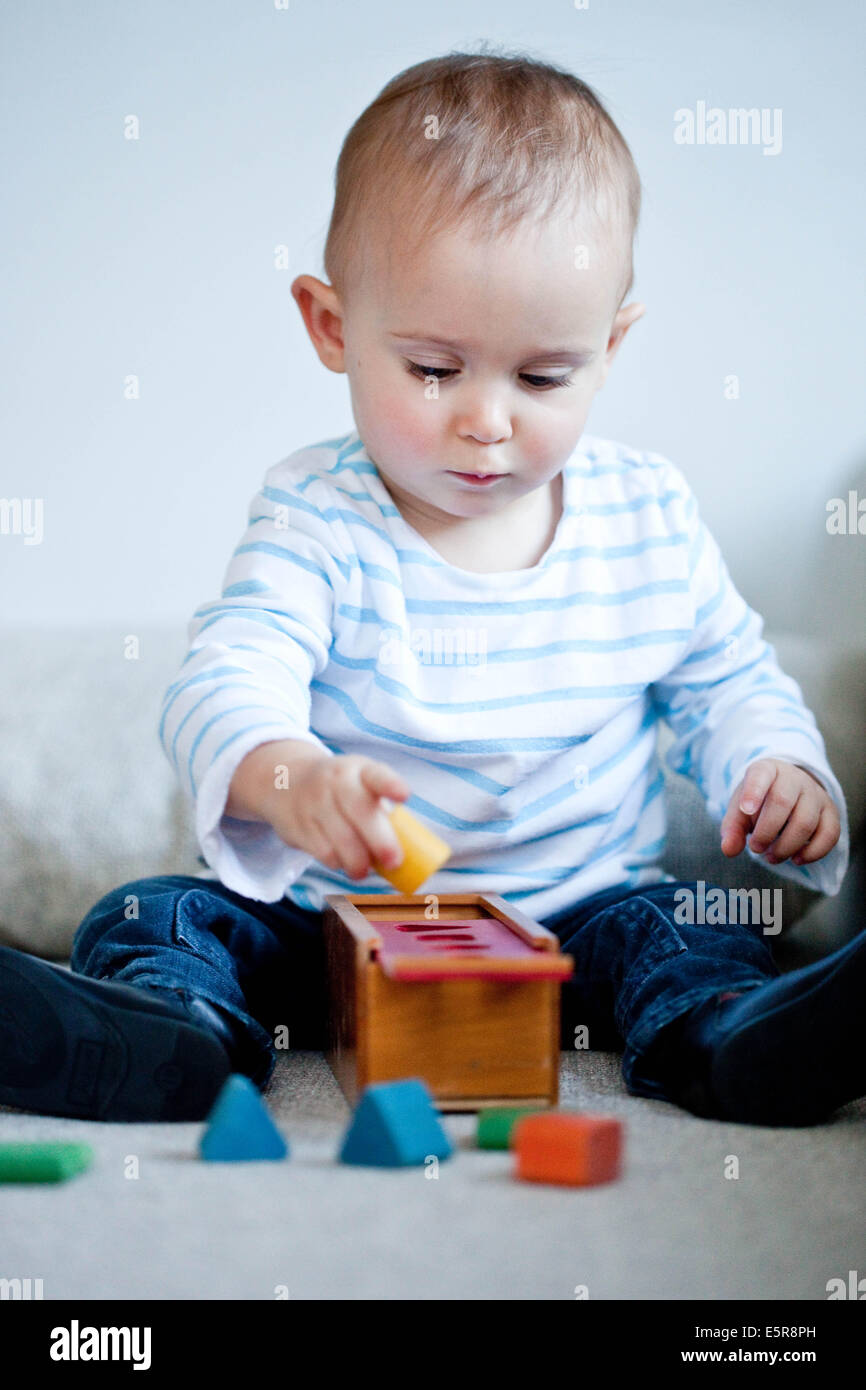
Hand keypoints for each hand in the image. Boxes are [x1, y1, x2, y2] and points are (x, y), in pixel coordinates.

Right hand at [264, 753, 410, 879]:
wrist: (286, 781)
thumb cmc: (339, 789)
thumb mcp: (359, 782)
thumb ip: (380, 806)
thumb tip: (408, 849)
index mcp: (359, 769)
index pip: (377, 775)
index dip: (391, 785)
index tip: (404, 795)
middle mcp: (335, 782)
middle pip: (360, 812)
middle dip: (380, 842)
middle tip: (393, 862)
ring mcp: (314, 803)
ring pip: (341, 841)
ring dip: (358, 863)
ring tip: (365, 870)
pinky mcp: (298, 826)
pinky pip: (324, 853)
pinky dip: (338, 863)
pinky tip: (343, 862)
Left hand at [720, 758, 840, 866]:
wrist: (786, 793)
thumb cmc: (759, 802)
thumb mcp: (740, 811)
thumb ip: (732, 829)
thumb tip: (729, 850)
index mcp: (767, 770)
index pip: (761, 774)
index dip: (753, 791)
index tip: (745, 809)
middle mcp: (794, 778)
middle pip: (783, 802)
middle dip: (767, 831)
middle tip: (756, 848)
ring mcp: (816, 794)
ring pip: (806, 821)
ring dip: (786, 846)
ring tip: (771, 857)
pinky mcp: (831, 812)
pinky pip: (830, 833)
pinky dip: (813, 852)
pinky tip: (796, 859)